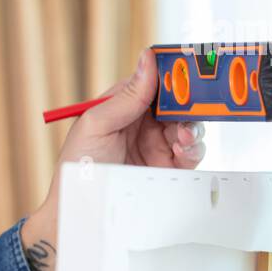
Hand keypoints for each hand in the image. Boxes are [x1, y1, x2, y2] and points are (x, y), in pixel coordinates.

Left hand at [21, 49, 206, 270]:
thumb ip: (126, 96)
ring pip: (188, 125)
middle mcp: (142, 122)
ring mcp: (157, 145)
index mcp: (122, 105)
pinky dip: (193, 148)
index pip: (153, 81)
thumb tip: (147, 59)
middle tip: (193, 104)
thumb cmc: (79, 165)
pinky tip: (182, 150)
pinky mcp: (168, 167)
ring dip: (190, 126)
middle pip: (176, 103)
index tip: (188, 68)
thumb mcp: (96, 125)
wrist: (82, 210)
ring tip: (181, 136)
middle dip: (187, 102)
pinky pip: (191, 151)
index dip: (171, 74)